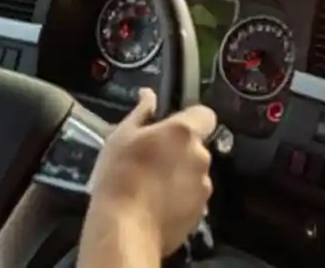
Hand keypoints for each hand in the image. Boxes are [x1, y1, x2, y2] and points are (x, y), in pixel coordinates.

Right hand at [88, 89, 215, 256]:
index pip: (205, 114)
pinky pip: (193, 197)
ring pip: (195, 173)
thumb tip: (148, 95)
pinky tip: (158, 205)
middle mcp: (200, 156)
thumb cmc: (119, 176)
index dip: (191, 119)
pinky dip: (180, 198)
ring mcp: (203, 186)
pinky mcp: (201, 211)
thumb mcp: (121, 137)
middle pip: (197, 146)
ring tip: (152, 186)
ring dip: (180, 175)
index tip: (170, 128)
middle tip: (152, 160)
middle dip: (180, 151)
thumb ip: (140, 112)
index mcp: (183, 132)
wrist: (125, 228)